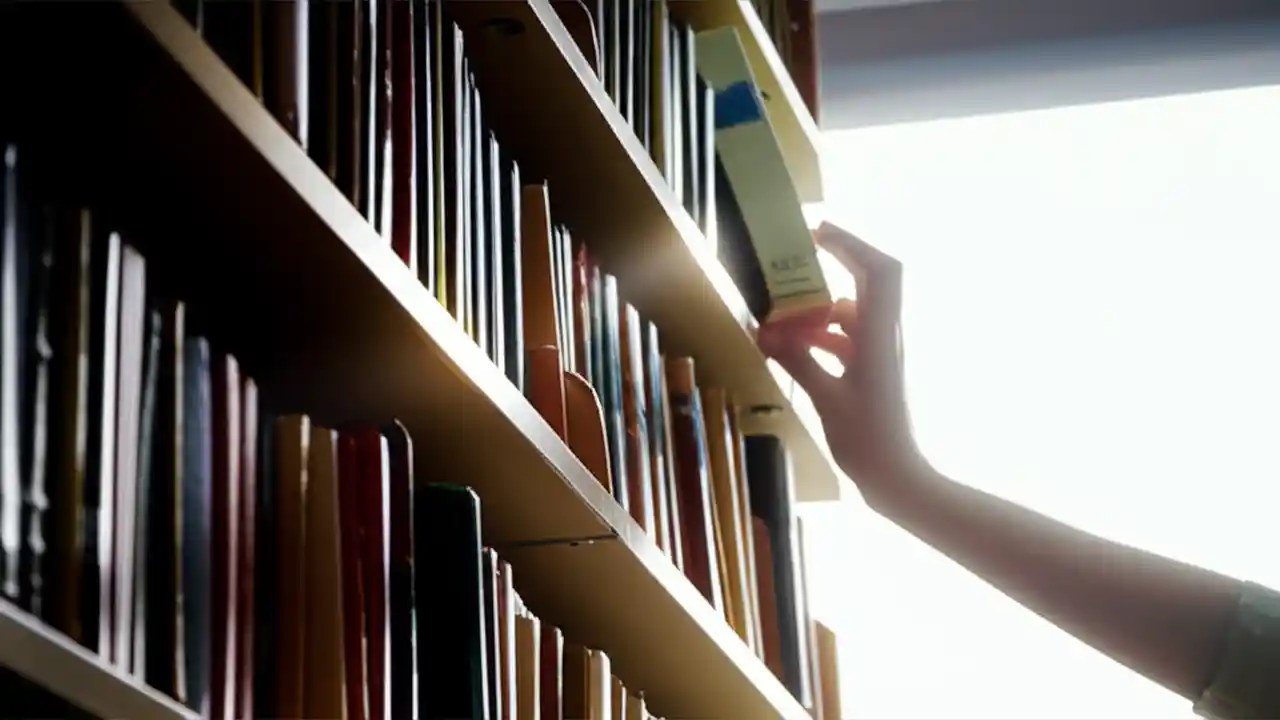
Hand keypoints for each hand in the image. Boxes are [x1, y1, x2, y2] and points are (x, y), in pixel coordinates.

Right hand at [759, 223, 924, 504]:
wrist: (898, 477)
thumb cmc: (867, 440)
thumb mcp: (827, 399)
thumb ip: (798, 360)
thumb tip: (766, 331)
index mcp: (880, 335)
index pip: (878, 270)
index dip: (851, 244)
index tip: (816, 233)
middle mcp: (885, 336)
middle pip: (872, 280)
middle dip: (838, 263)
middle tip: (798, 260)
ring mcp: (881, 352)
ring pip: (854, 311)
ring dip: (821, 308)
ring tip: (782, 318)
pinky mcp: (874, 370)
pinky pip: (849, 337)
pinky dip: (824, 335)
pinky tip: (794, 348)